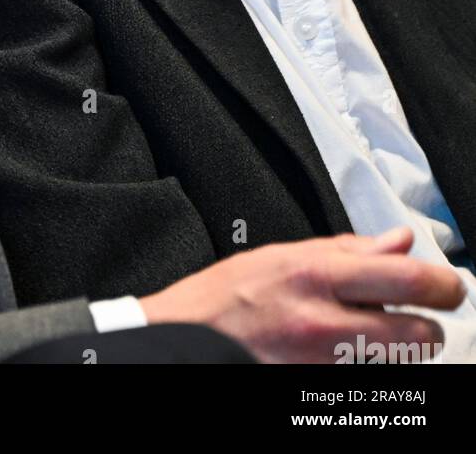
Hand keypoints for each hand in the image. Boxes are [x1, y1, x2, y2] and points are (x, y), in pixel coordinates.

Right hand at [140, 227, 463, 363]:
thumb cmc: (225, 298)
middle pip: (419, 336)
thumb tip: (399, 241)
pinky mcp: (320, 393)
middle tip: (411, 318)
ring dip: (394, 352)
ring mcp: (323, 367)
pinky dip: (366, 370)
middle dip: (423, 328)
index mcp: (315, 277)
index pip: (408, 281)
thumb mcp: (282, 255)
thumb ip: (347, 249)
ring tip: (362, 335)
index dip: (443, 285)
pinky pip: (368, 384)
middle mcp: (324, 325)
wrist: (185, 342)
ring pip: (397, 364)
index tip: (449, 286)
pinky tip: (340, 355)